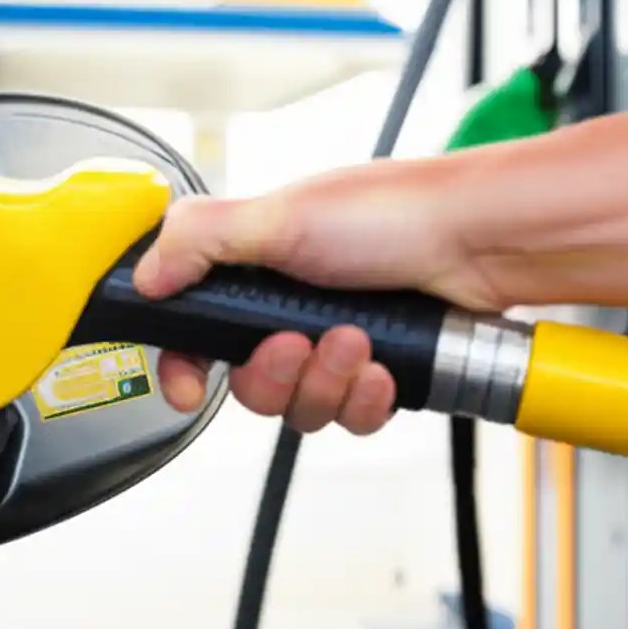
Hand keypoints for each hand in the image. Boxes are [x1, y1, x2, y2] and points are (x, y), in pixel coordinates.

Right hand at [132, 164, 484, 434]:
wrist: (483, 242)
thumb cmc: (394, 212)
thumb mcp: (280, 215)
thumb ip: (199, 240)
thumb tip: (144, 275)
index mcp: (252, 269)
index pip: (192, 332)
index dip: (184, 367)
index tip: (190, 386)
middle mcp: (286, 310)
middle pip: (246, 385)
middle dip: (273, 374)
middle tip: (299, 342)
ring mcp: (330, 345)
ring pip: (297, 407)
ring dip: (325, 383)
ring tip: (357, 342)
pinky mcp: (372, 372)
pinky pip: (348, 416)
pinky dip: (364, 398)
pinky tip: (382, 369)